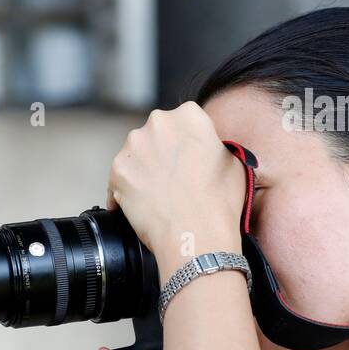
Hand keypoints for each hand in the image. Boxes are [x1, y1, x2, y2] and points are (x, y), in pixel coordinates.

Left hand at [103, 102, 245, 270]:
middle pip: (156, 136)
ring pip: (136, 156)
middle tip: (173, 179)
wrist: (195, 234)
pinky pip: (119, 179)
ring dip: (143, 170)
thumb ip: (211, 145)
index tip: (189, 160)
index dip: (187, 145)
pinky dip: (126, 192)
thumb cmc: (219, 202)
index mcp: (189, 115)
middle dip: (161, 153)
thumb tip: (204, 150)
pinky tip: (143, 207)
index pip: (183, 123)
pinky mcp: (116, 171)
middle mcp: (157, 123)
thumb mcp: (232, 161)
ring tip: (159, 195)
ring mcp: (133, 146)